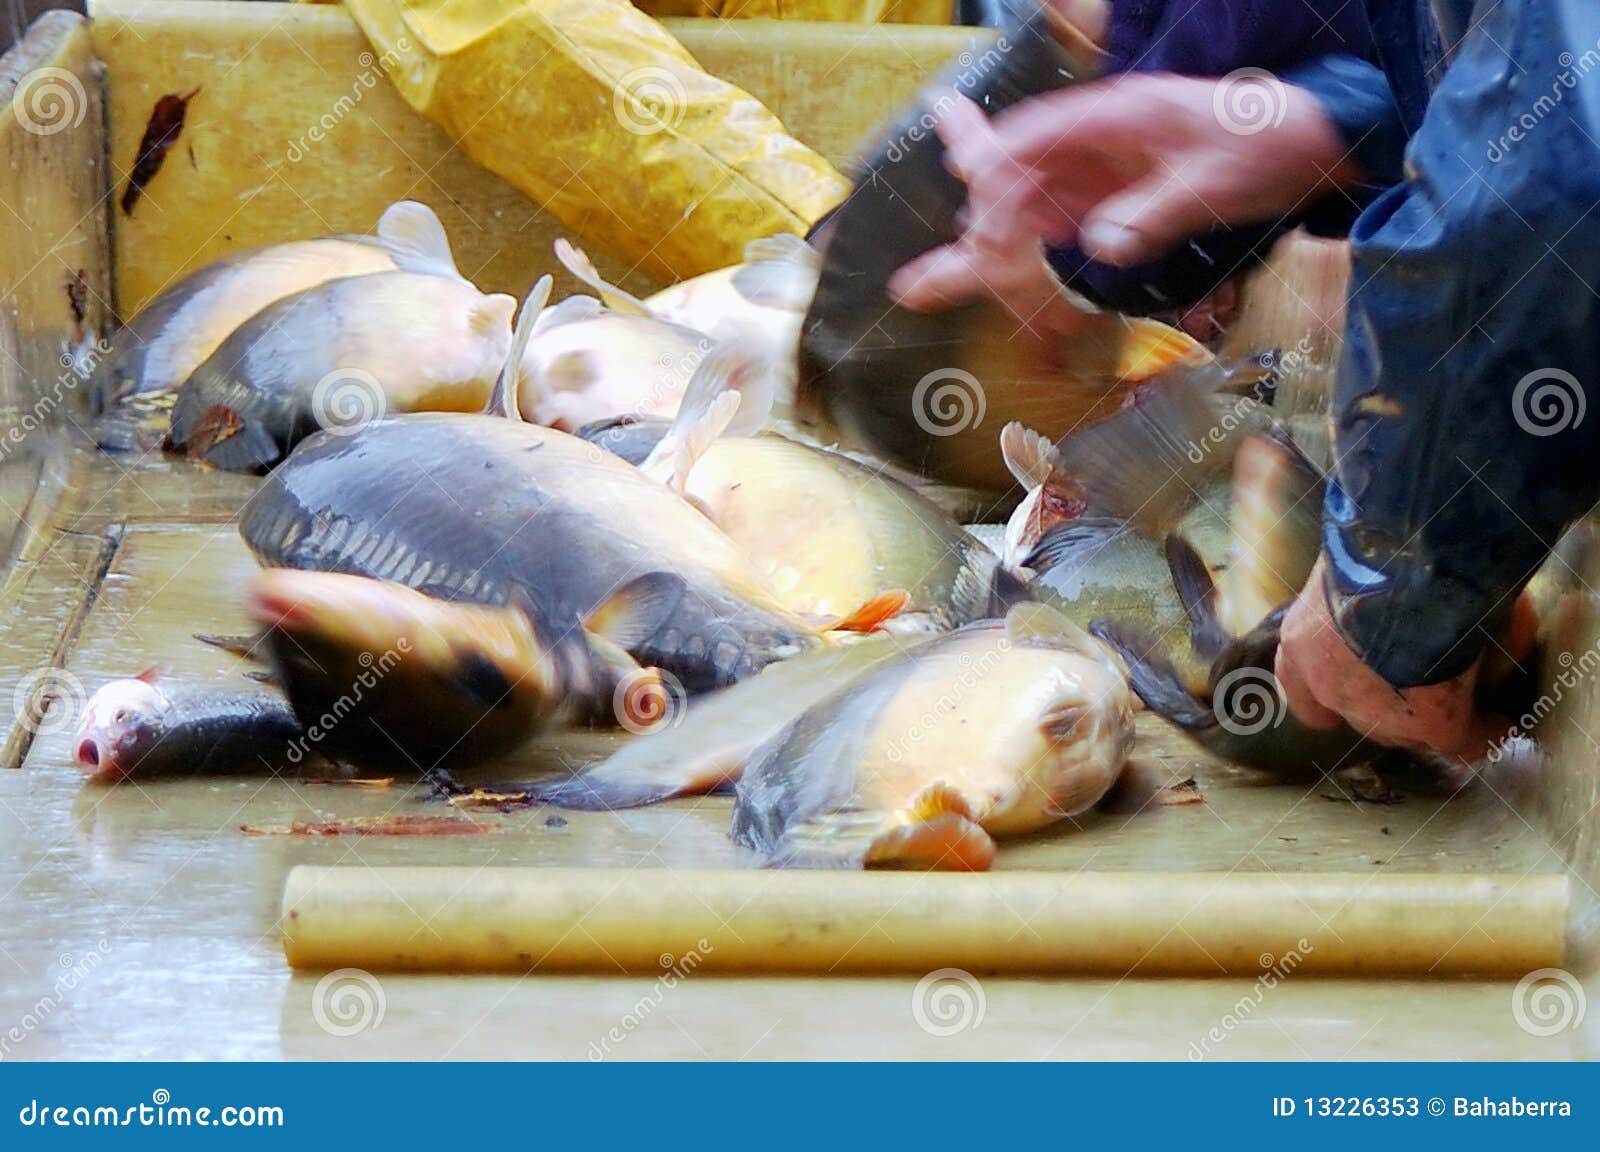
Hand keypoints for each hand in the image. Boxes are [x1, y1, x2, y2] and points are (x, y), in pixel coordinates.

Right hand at [890, 72, 1359, 311]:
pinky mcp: (1119, 187)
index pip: (1033, 140)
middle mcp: (1098, 137)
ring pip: (1032, 197)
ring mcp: (1106, 164)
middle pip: (1017, 170)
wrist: (1312, 140)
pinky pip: (1062, 214)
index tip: (974, 224)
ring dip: (994, 235)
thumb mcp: (1214, 182)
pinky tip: (1011, 265)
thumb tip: (1100, 248)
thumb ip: (1155, 213)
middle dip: (975, 213)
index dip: (996, 180)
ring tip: (939, 276)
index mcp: (1115, 117)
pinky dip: (1032, 241)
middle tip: (929, 270)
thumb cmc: (1266, 147)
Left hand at [1274, 559, 1503, 762]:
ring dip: (1429, 719)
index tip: (1342, 685)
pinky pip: (1463, 740)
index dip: (1324, 688)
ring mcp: (1380, 713)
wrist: (1409, 568)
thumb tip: (1376, 569)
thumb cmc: (1375, 550)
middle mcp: (1331, 687)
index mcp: (1303, 644)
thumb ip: (1356, 583)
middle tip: (1415, 683)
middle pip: (1358, 713)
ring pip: (1406, 733)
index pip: (1301, 685)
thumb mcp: (1347, 567)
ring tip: (1464, 705)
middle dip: (1382, 703)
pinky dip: (1484, 732)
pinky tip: (1502, 722)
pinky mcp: (1432, 723)